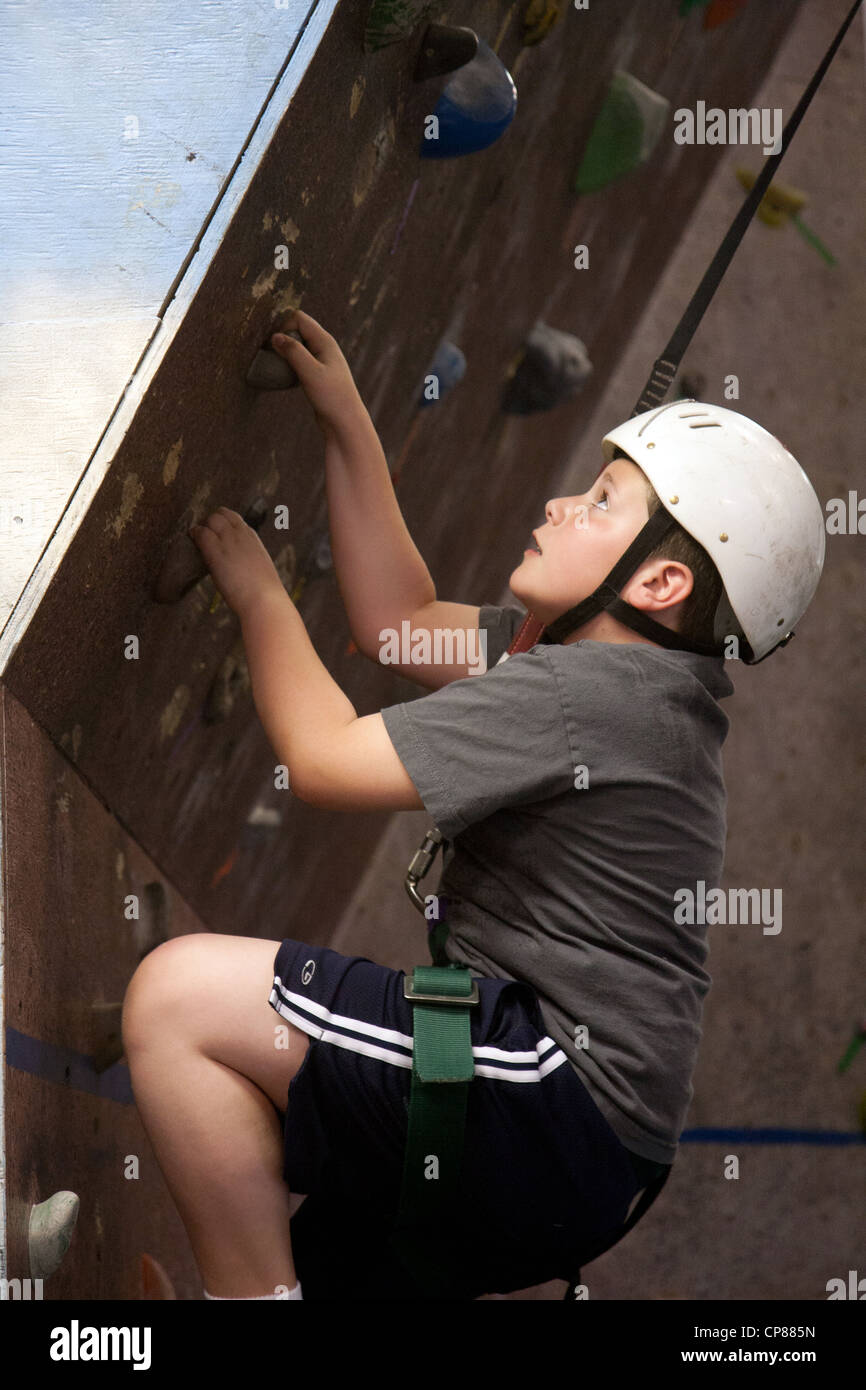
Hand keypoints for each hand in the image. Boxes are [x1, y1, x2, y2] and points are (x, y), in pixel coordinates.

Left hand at [189, 508, 283, 616]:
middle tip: (204, 536)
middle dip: (211, 522)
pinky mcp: (216, 551)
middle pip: (221, 514)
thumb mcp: (259, 567)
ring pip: (211, 519)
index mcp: (253, 538)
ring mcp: (229, 541)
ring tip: (197, 538)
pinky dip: (195, 535)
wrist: (264, 600)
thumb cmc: (264, 591)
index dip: (223, 524)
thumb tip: (241, 564)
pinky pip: (201, 533)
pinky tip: (192, 540)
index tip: (216, 534)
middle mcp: (241, 534)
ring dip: (202, 527)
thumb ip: (249, 558)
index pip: (234, 519)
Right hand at [270, 309, 363, 435]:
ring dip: (285, 352)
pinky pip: (299, 361)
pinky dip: (290, 364)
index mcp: (325, 341)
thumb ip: (293, 351)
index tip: (274, 345)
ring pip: (298, 347)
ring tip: (275, 365)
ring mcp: (321, 361)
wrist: (345, 421)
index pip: (299, 318)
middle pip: (297, 330)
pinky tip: (285, 377)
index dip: (284, 326)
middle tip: (271, 355)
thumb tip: (275, 336)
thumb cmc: (331, 396)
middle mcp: (324, 347)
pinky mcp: (317, 374)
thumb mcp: (310, 371)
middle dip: (283, 338)